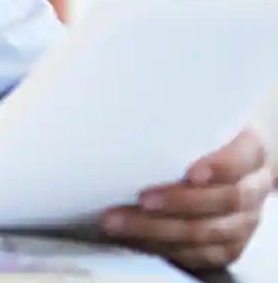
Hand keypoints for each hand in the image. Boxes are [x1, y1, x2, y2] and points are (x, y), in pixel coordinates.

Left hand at [102, 128, 272, 270]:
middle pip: (224, 201)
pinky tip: (131, 239)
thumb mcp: (202, 122)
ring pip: (207, 234)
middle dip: (178, 203)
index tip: (191, 173)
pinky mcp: (228, 246)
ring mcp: (243, 221)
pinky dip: (162, 248)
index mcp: (251, 152)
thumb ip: (177, 122)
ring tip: (117, 222)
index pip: (241, 161)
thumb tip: (120, 115)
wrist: (233, 166)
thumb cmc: (205, 138)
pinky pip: (199, 256)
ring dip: (157, 230)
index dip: (220, 169)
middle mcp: (253, 189)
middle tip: (140, 199)